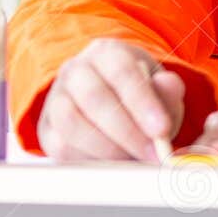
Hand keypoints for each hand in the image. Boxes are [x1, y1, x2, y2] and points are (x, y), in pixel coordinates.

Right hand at [37, 38, 185, 161]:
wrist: (107, 106)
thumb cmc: (136, 99)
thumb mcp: (158, 90)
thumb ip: (168, 90)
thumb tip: (169, 86)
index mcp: (106, 53)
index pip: (121, 70)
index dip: (142, 101)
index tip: (161, 129)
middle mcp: (76, 70)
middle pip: (94, 97)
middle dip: (127, 131)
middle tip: (153, 154)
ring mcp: (57, 98)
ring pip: (72, 123)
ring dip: (107, 148)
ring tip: (132, 160)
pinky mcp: (47, 129)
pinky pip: (62, 146)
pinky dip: (90, 159)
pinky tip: (111, 163)